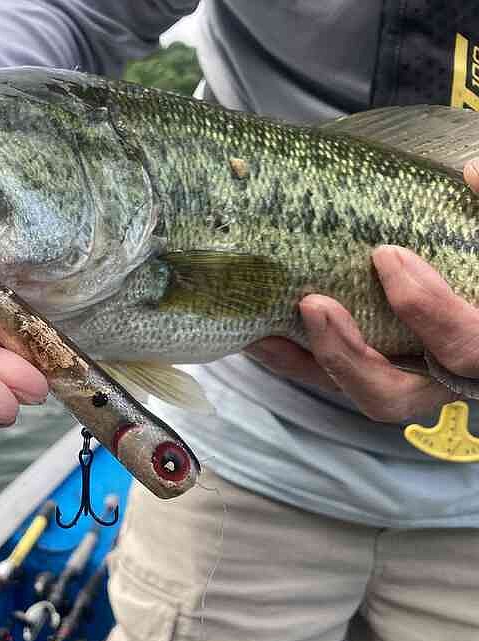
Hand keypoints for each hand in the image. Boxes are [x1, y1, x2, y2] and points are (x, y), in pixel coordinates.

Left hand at [244, 160, 478, 422]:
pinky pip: (331, 380)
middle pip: (395, 395)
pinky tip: (259, 336)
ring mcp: (406, 383)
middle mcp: (444, 378)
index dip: (427, 307)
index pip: (465, 344)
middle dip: (348, 355)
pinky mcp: (372, 377)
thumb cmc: (478, 270)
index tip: (386, 255)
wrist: (474, 300)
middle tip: (312, 304)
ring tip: (260, 332)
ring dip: (306, 360)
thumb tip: (472, 170)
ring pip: (355, 393)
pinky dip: (295, 360)